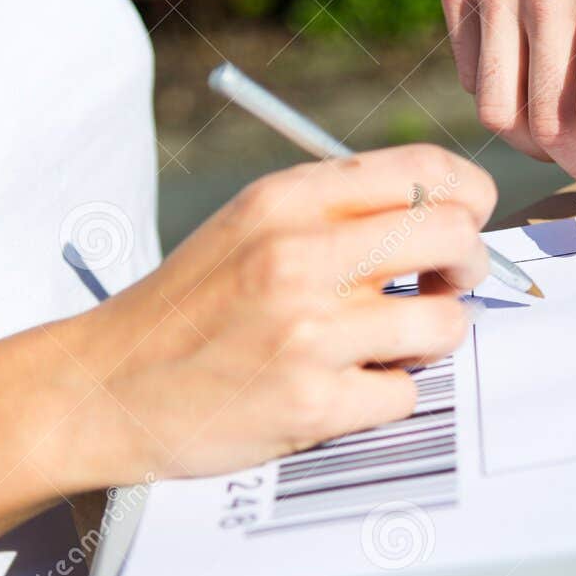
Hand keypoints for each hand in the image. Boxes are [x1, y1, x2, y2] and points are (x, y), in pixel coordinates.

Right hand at [51, 144, 495, 486]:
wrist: (105, 387)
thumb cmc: (188, 309)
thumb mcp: (250, 225)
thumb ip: (337, 211)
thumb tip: (445, 215)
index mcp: (288, 199)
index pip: (426, 172)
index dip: (469, 199)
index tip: (466, 222)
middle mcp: (300, 255)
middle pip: (454, 238)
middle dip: (470, 266)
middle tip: (446, 287)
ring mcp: (308, 332)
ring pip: (445, 325)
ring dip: (429, 342)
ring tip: (385, 346)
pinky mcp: (313, 402)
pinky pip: (406, 394)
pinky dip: (385, 397)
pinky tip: (342, 389)